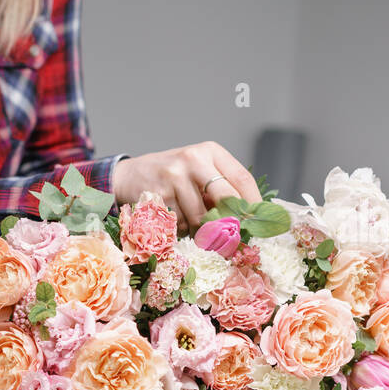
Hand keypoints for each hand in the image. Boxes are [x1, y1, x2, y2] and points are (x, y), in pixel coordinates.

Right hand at [113, 142, 260, 231]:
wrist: (129, 175)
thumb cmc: (171, 176)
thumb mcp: (197, 171)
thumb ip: (220, 188)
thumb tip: (247, 219)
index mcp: (209, 151)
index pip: (242, 178)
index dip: (253, 203)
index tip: (259, 222)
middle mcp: (193, 160)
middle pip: (225, 198)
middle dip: (232, 222)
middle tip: (236, 237)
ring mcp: (174, 177)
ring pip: (201, 217)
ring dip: (202, 230)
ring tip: (194, 225)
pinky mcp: (158, 195)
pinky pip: (179, 223)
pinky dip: (181, 228)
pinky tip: (174, 219)